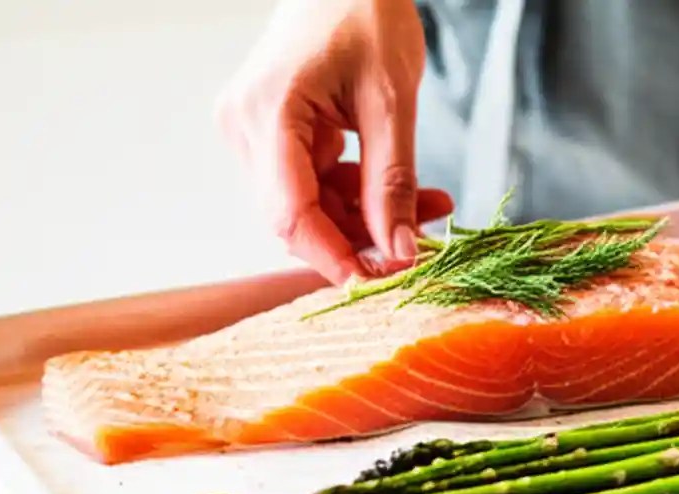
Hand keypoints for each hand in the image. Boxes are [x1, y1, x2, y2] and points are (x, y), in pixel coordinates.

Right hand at [215, 0, 452, 285]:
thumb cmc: (366, 15)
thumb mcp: (392, 101)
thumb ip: (393, 181)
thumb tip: (400, 252)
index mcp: (267, 115)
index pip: (289, 214)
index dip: (333, 258)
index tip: (378, 283)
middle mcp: (246, 129)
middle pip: (298, 217)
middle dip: (362, 237)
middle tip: (423, 244)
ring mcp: (255, 132)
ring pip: (310, 206)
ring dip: (369, 217)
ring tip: (432, 207)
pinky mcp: (273, 134)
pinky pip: (314, 184)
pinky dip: (359, 194)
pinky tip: (408, 194)